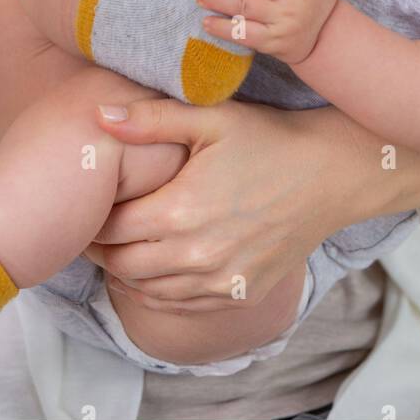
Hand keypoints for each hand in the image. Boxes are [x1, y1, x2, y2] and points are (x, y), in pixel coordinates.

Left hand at [83, 96, 355, 312]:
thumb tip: (99, 115)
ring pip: (147, 290)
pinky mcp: (238, 293)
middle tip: (95, 227)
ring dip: (127, 271)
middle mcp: (196, 256)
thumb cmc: (268, 139)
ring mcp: (219, 281)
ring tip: (120, 246)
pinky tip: (156, 268)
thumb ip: (151, 119)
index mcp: (180, 212)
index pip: (110, 228)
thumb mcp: (210, 118)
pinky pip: (181, 304)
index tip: (89, 204)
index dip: (93, 217)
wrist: (329, 174)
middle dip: (103, 247)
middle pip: (122, 265)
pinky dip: (159, 290)